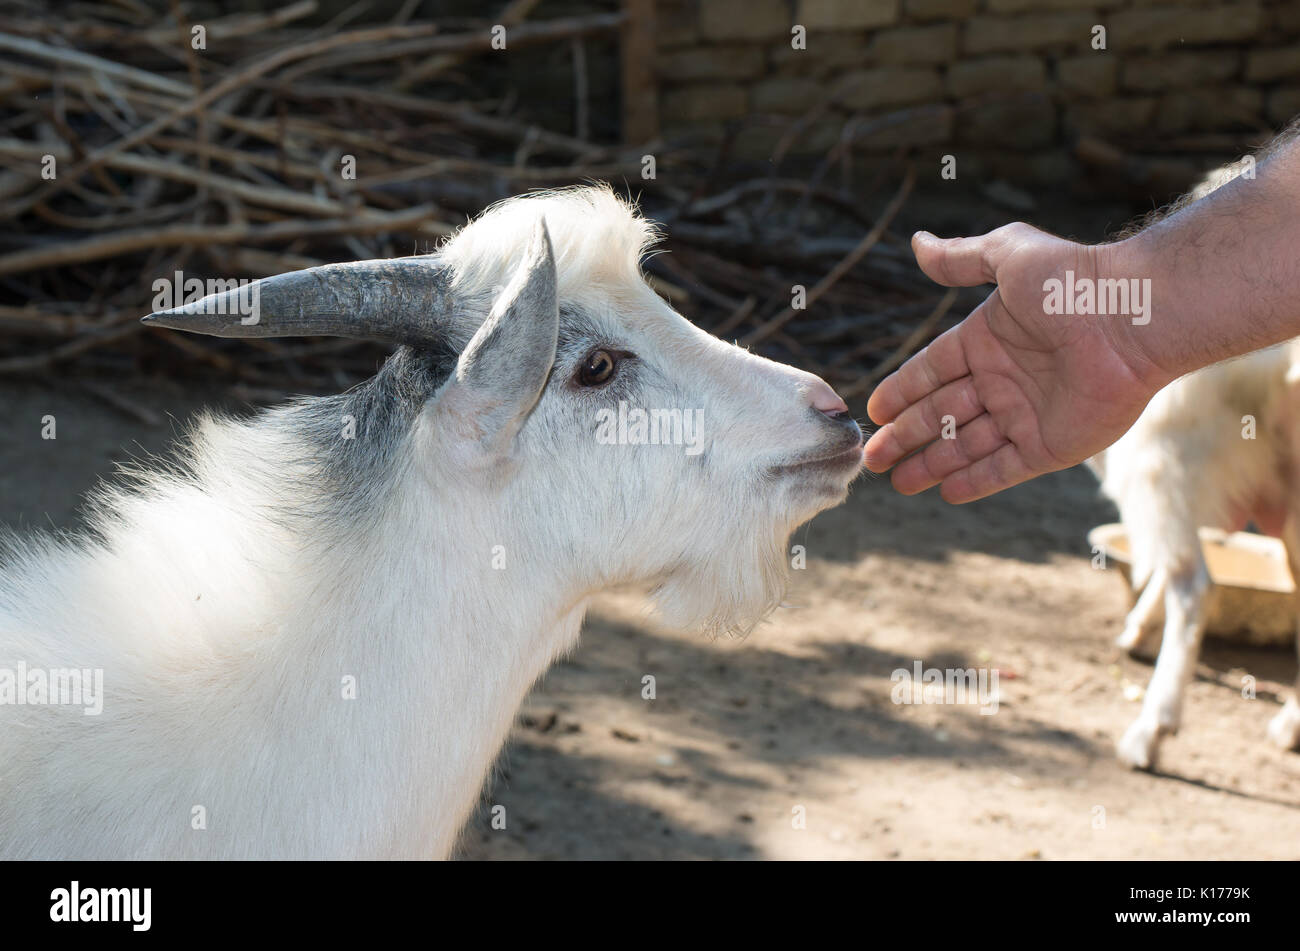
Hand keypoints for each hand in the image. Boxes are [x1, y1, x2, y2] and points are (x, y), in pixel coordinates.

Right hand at [864, 223, 1169, 502]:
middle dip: (906, 437)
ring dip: (932, 464)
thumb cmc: (1072, 281)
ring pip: (966, 446)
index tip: (874, 411)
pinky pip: (1004, 469)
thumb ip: (960, 259)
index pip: (932, 371)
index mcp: (988, 340)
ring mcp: (1027, 415)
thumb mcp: (1008, 256)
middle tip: (872, 458)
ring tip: (897, 483)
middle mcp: (1004, 380)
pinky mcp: (1051, 447)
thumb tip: (916, 242)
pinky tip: (945, 492)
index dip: (902, 391)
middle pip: (942, 414)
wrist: (1133, 318)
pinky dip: (974, 482)